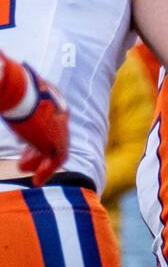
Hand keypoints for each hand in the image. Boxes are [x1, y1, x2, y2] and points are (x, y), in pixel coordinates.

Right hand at [0, 56, 68, 185]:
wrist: (16, 88)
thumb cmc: (8, 84)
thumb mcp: (13, 89)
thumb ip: (11, 96)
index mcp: (52, 98)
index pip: (49, 120)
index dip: (35, 133)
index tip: (20, 141)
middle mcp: (60, 114)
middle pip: (53, 137)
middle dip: (37, 151)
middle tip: (23, 162)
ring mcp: (60, 129)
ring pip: (54, 151)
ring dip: (40, 163)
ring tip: (23, 170)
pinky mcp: (56, 142)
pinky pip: (55, 161)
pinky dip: (46, 172)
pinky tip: (37, 182)